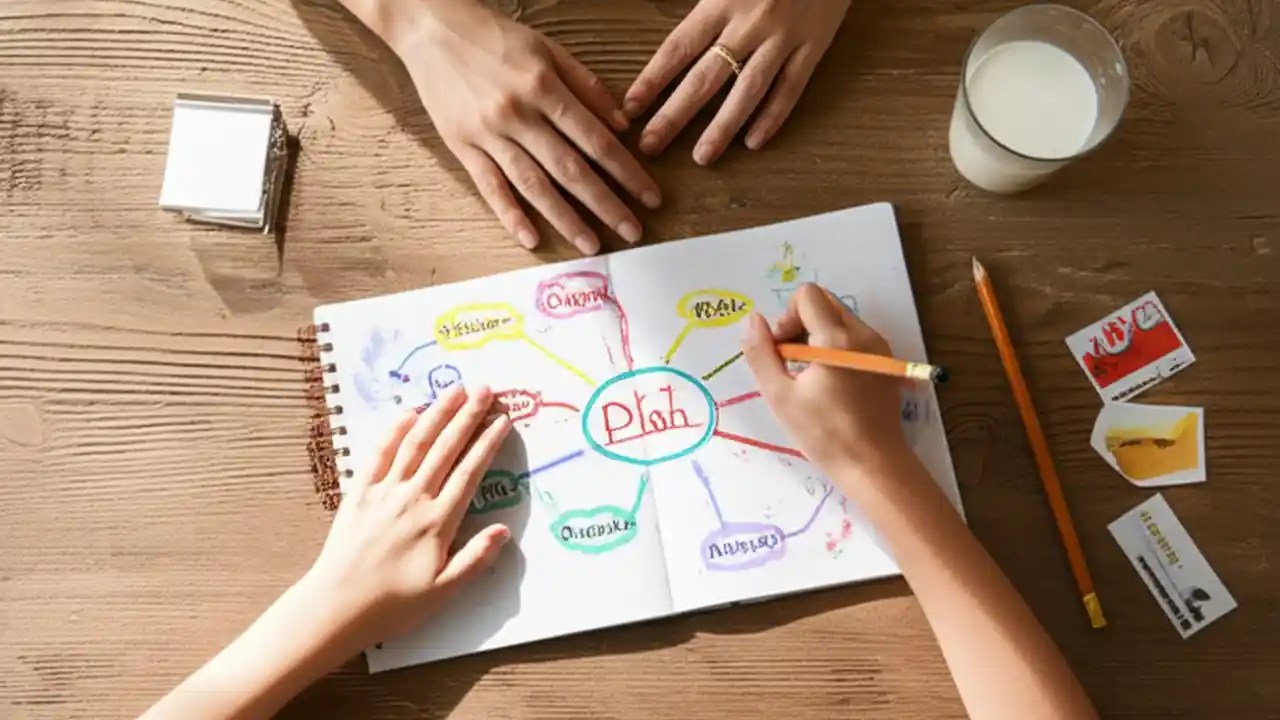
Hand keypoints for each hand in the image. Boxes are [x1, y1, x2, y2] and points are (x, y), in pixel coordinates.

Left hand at [303, 385, 512, 648]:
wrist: (336, 606)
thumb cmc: (393, 604)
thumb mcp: (444, 591)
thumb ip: (476, 559)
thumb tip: (503, 531)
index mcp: (438, 522)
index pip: (470, 472)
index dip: (488, 443)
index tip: (503, 420)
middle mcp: (413, 499)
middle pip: (446, 448)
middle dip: (468, 415)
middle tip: (486, 390)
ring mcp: (384, 492)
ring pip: (416, 443)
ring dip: (437, 413)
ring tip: (454, 390)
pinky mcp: (359, 494)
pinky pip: (379, 454)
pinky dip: (395, 431)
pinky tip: (409, 413)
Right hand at [387, 0, 661, 253]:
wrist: (432, 29)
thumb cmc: (495, 37)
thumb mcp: (548, 49)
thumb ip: (587, 87)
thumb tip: (621, 125)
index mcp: (544, 87)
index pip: (595, 140)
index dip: (627, 172)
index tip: (650, 197)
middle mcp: (518, 114)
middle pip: (570, 169)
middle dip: (606, 204)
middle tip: (632, 232)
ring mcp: (488, 134)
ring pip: (533, 184)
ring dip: (566, 219)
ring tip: (592, 244)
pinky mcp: (462, 146)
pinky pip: (490, 186)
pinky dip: (510, 215)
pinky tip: (531, 239)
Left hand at [624, 0, 850, 164]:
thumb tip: (665, 25)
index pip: (677, 48)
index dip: (652, 81)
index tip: (631, 108)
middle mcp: (750, 22)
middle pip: (706, 78)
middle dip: (674, 115)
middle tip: (651, 145)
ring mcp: (784, 36)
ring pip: (748, 90)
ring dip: (723, 127)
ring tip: (702, 157)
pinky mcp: (814, 44)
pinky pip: (792, 88)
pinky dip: (773, 117)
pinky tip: (754, 143)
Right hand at [740, 284, 907, 473]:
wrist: (873, 464)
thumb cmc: (823, 434)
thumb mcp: (780, 396)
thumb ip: (760, 353)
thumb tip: (752, 319)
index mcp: (837, 338)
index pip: (807, 295)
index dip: (785, 317)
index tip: (781, 350)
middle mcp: (864, 334)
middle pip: (824, 303)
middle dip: (799, 323)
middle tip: (789, 362)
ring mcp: (879, 347)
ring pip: (839, 320)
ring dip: (816, 336)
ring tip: (808, 376)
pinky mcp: (885, 362)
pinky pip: (854, 338)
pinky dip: (835, 348)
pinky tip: (828, 383)